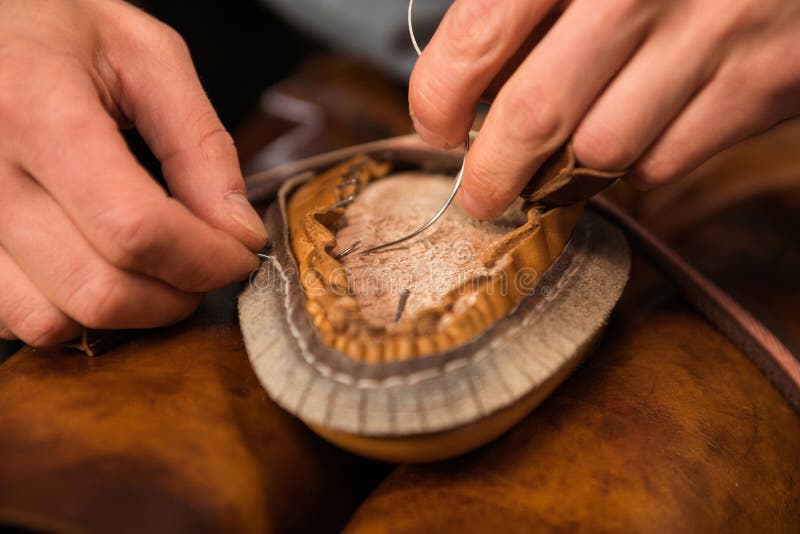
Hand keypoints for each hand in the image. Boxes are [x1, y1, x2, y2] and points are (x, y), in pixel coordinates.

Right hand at [0, 0, 266, 344]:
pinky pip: (17, 319)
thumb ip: (201, 146)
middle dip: (176, 294)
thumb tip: (238, 234)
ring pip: (52, 320)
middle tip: (206, 266)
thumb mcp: (147, 59)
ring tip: (154, 267)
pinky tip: (99, 265)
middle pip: (99, 288)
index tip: (240, 255)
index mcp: (33, 106)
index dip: (205, 259)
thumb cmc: (61, 31)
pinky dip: (74, 310)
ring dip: (126, 313)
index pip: (135, 227)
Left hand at [409, 0, 799, 217]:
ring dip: (566, 168)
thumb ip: (522, 4)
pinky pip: (664, 162)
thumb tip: (462, 80)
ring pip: (599, 151)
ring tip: (557, 158)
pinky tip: (634, 132)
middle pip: (534, 114)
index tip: (438, 126)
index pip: (479, 34)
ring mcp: (712, 34)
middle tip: (480, 194)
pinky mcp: (762, 84)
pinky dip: (635, 164)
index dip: (440, 96)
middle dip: (491, 173)